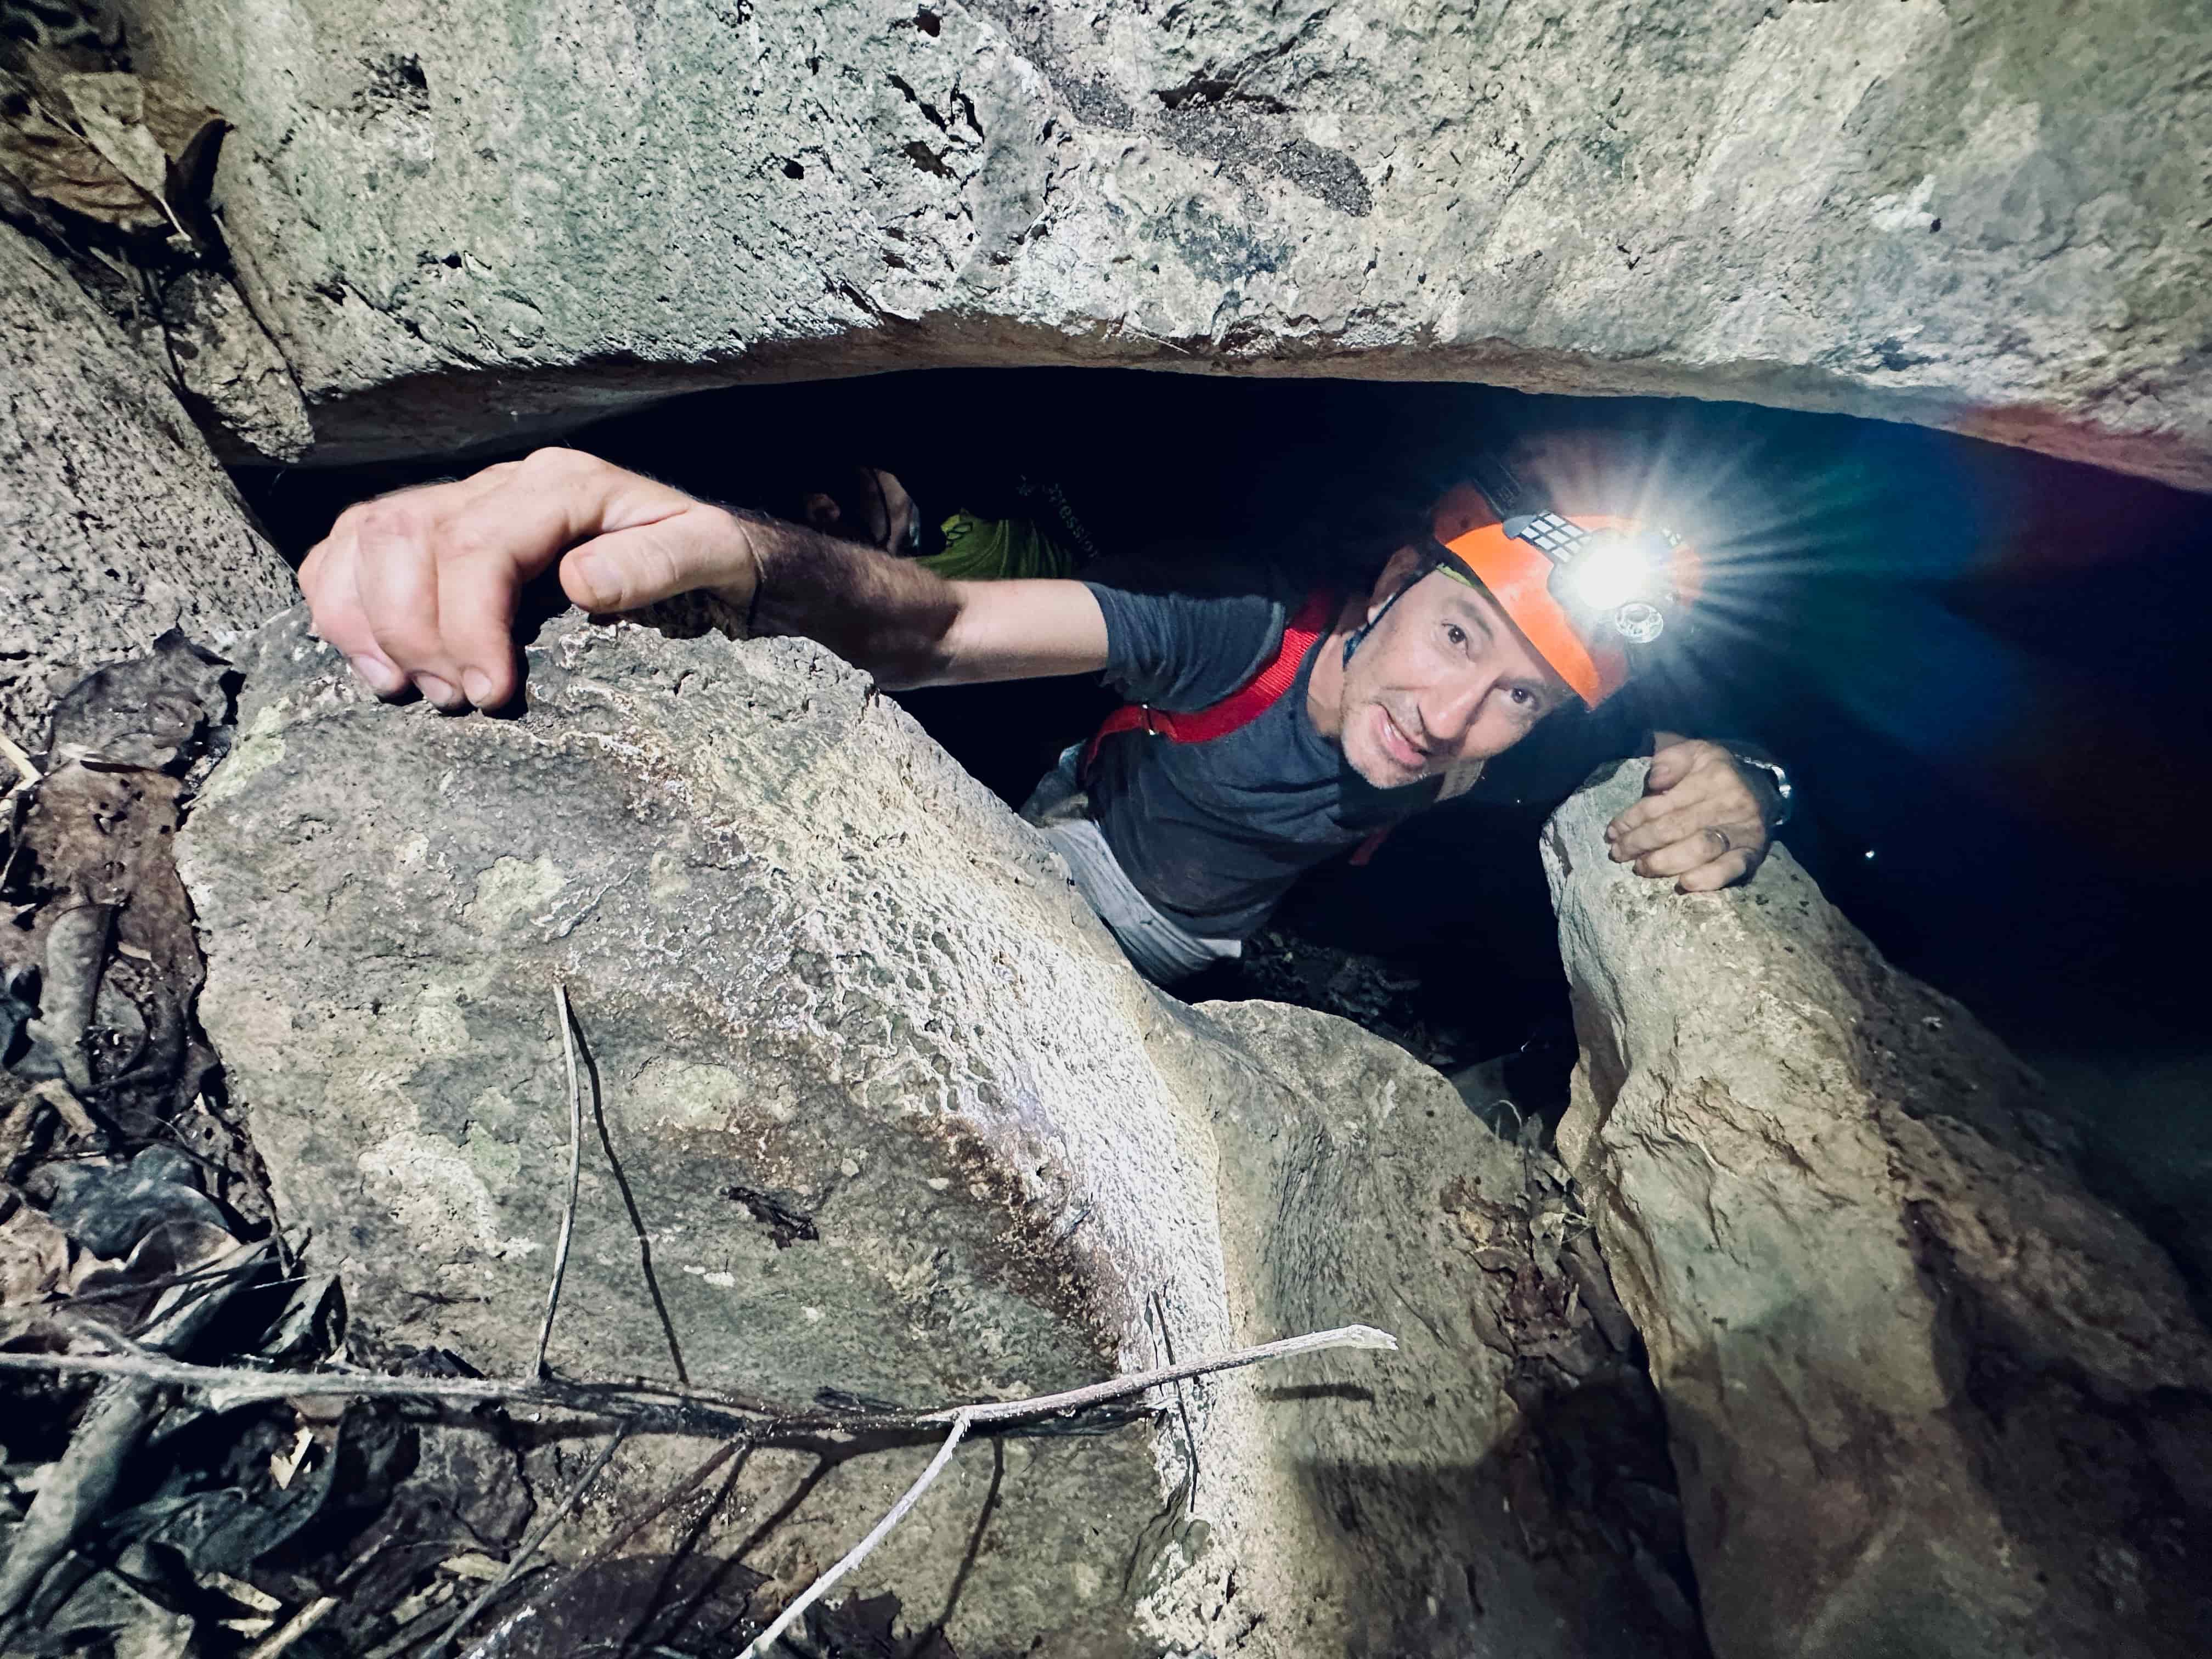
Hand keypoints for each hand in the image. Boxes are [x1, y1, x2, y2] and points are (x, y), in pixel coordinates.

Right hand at [298, 448, 759, 709]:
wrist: (708, 551)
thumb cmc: (710, 559)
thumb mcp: (712, 555)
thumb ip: (657, 563)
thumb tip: (581, 582)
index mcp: (562, 485)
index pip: (477, 544)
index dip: (467, 624)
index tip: (487, 693)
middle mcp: (501, 483)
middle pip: (406, 539)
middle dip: (415, 631)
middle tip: (454, 701)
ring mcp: (461, 500)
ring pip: (366, 537)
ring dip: (369, 621)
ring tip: (408, 689)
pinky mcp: (435, 530)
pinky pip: (352, 545)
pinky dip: (342, 601)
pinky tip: (372, 661)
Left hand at [1604, 739, 1776, 891]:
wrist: (1765, 788)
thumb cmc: (1718, 773)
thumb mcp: (1695, 753)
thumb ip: (1671, 760)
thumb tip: (1655, 780)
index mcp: (1712, 777)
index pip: (1664, 802)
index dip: (1633, 819)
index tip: (1612, 832)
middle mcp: (1729, 802)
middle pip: (1676, 827)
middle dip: (1641, 842)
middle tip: (1618, 853)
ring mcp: (1742, 830)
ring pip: (1700, 848)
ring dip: (1666, 861)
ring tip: (1641, 868)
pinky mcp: (1752, 853)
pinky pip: (1732, 868)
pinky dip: (1709, 879)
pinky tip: (1684, 884)